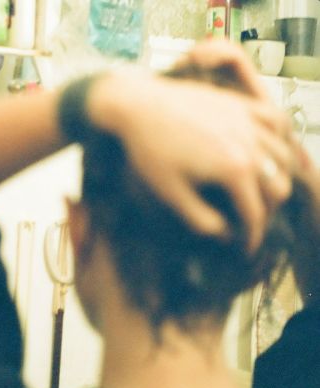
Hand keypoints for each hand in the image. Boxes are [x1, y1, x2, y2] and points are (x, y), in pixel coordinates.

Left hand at [89, 42, 293, 251]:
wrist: (139, 105)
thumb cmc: (150, 149)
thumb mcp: (171, 193)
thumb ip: (202, 220)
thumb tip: (227, 235)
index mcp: (234, 168)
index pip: (255, 213)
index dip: (252, 237)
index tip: (246, 248)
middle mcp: (250, 144)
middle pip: (278, 187)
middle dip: (266, 211)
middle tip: (249, 221)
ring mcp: (249, 121)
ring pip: (283, 156)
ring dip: (276, 177)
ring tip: (259, 190)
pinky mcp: (241, 104)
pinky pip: (276, 119)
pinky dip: (280, 137)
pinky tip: (268, 148)